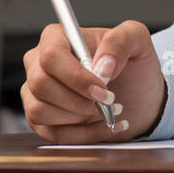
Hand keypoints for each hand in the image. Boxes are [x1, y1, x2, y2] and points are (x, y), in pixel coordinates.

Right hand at [21, 20, 165, 142]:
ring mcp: (35, 92)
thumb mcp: (137, 40)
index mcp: (58, 37)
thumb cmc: (132, 64)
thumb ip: (122, 40)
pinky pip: (50, 133)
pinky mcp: (39, 119)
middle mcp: (39, 63)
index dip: (76, 77)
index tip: (103, 89)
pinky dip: (83, 135)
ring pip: (40, 111)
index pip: (52, 56)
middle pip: (41, 84)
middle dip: (79, 100)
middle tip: (109, 101)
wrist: (138, 94)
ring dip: (80, 117)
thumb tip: (102, 65)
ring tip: (107, 111)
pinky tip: (105, 125)